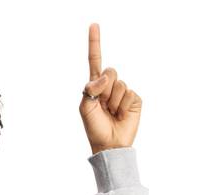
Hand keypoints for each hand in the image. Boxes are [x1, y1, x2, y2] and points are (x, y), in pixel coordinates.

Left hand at [80, 22, 141, 152]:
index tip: (93, 25)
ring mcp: (123, 92)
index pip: (95, 61)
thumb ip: (90, 89)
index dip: (95, 43)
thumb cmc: (95, 128)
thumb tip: (106, 75)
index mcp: (95, 86)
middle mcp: (110, 86)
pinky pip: (130, 94)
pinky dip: (123, 106)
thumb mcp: (85, 108)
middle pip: (110, 71)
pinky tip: (121, 115)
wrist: (110, 144)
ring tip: (112, 113)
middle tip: (103, 106)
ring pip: (120, 84)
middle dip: (105, 88)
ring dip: (113, 101)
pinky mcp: (135, 100)